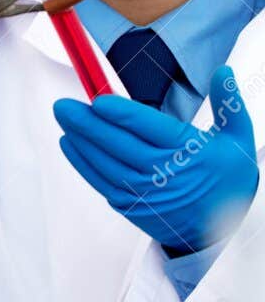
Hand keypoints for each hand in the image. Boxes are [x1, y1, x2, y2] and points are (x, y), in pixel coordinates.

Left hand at [53, 65, 258, 254]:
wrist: (222, 229)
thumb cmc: (228, 182)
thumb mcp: (237, 139)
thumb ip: (228, 103)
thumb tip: (224, 73)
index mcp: (188, 151)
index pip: (149, 128)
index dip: (121, 114)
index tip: (100, 100)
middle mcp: (164, 172)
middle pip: (119, 143)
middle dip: (87, 123)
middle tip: (64, 105)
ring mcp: (145, 191)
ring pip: (105, 162)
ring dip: (80, 140)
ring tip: (64, 118)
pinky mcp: (131, 205)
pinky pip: (101, 181)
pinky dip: (82, 162)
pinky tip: (70, 144)